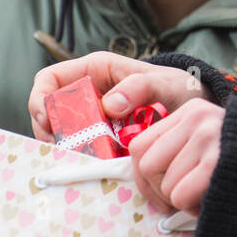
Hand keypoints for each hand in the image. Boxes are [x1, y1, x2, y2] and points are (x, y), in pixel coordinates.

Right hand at [29, 51, 211, 142]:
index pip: (50, 78)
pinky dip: (83, 158)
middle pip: (50, 111)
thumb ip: (141, 87)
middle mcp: (89, 92)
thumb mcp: (165, 83)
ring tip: (80, 160)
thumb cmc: (179, 89)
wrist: (196, 111)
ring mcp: (94, 117)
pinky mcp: (103, 138)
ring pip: (64, 133)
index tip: (47, 120)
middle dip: (49, 131)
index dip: (40, 98)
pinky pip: (83, 149)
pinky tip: (94, 166)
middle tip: (62, 149)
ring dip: (65, 148)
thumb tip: (111, 104)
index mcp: (95, 70)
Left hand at [126, 98, 224, 213]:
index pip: (141, 145)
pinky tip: (210, 200)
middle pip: (147, 165)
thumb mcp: (207, 140)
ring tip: (203, 196)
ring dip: (181, 202)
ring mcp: (208, 137)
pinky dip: (192, 208)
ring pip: (165, 185)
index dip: (143, 176)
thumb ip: (175, 147)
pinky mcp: (216, 162)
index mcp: (191, 111)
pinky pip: (180, 196)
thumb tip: (139, 171)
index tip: (160, 190)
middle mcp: (198, 118)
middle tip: (183, 198)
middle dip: (160, 191)